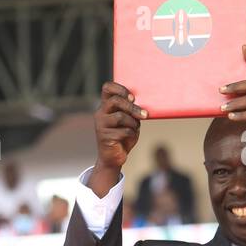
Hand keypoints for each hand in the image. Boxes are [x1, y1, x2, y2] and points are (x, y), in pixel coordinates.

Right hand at [90, 81, 145, 195]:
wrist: (114, 157)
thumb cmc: (123, 136)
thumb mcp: (130, 121)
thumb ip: (131, 111)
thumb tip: (141, 105)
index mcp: (106, 106)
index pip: (107, 88)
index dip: (120, 88)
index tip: (132, 97)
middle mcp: (101, 113)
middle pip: (115, 101)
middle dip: (132, 107)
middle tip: (145, 115)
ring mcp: (101, 125)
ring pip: (120, 116)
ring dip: (133, 123)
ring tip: (135, 128)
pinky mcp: (104, 137)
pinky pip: (124, 131)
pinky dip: (131, 134)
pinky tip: (129, 138)